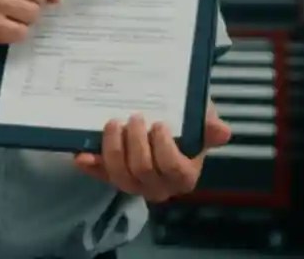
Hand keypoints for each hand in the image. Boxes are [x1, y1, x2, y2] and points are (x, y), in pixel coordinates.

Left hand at [72, 105, 232, 202]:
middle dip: (136, 142)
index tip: (159, 124)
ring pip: (119, 175)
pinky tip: (81, 154)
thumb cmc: (184, 123)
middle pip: (142, 170)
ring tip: (114, 123)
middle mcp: (158, 186)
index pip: (173, 168)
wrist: (161, 121)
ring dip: (113, 148)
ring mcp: (133, 184)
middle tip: (134, 117)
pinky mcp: (111, 176)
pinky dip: (90, 166)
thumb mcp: (200, 119)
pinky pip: (99, 176)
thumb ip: (208, 125)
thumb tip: (221, 131)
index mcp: (183, 176)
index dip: (164, 147)